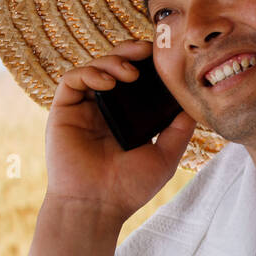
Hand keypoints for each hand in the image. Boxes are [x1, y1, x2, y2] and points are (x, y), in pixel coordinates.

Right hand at [43, 39, 195, 220]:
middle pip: (113, 65)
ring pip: (94, 67)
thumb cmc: (128, 188)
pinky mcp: (63, 111)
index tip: (162, 55)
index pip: (134, 78)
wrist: (97, 207)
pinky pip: (72, 79)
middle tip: (147, 49)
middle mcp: (103, 108)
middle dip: (130, 51)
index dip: (145, 62)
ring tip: (131, 72)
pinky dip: (90, 73)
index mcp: (125, 116)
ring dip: (112, 60)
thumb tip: (193, 105)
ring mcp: (82, 108)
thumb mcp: (164, 156)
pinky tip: (109, 83)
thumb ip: (179, 130)